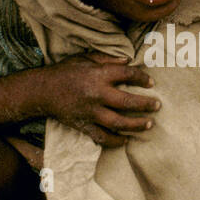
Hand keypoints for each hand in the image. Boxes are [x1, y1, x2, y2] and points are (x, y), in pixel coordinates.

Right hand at [40, 54, 158, 147]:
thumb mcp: (85, 58)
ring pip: (118, 122)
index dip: (142, 78)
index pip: (127, 74)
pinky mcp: (84, 125)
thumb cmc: (65, 71)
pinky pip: (103, 137)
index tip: (151, 83)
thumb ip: (106, 59)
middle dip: (145, 104)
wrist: (41, 91)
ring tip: (149, 124)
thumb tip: (128, 60)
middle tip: (158, 105)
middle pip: (127, 102)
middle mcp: (96, 94)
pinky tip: (127, 140)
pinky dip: (116, 141)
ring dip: (136, 124)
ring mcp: (91, 112)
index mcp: (98, 75)